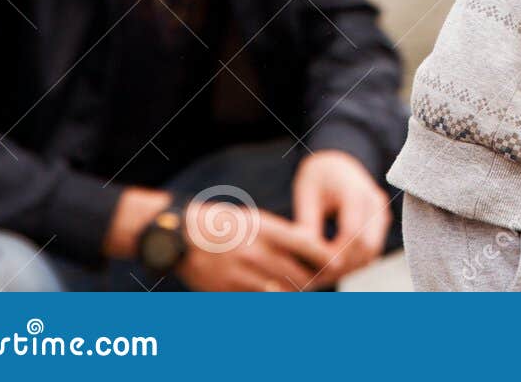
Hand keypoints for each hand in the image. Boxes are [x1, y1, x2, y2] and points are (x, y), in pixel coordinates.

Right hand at [175, 204, 330, 291]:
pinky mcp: (228, 292)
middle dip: (317, 278)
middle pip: (298, 273)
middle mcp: (254, 252)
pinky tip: (284, 296)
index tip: (339, 260)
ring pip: (283, 291)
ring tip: (311, 289)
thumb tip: (314, 248)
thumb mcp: (255, 220)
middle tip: (330, 279)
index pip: (305, 243)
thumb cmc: (224, 225)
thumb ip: (283, 235)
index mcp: (263, 229)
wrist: (180, 237)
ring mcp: (241, 275)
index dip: (325, 255)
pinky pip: (261, 301)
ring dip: (300, 292)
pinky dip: (277, 300)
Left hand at [291, 149, 390, 285]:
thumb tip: (304, 255)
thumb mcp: (307, 192)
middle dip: (342, 264)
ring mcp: (381, 212)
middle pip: (366, 246)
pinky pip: (372, 249)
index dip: (333, 254)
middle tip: (315, 278)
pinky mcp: (381, 221)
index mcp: (355, 190)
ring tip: (323, 276)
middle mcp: (375, 201)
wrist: (339, 160)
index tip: (310, 268)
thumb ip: (307, 222)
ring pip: (372, 252)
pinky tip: (334, 266)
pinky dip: (354, 260)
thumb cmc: (318, 174)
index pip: (351, 232)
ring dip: (350, 266)